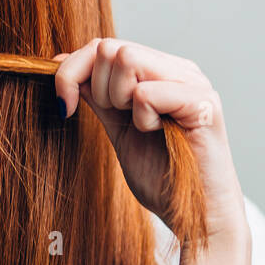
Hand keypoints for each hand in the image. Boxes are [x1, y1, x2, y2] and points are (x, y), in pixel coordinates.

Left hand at [53, 38, 246, 238]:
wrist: (196, 218)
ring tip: (142, 128)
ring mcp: (194, 82)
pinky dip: (141, 118)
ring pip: (126, 58)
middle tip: (119, 121)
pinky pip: (147, 93)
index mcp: (159, 71)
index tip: (65, 107)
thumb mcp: (117, 128)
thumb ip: (96, 95)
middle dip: (97, 90)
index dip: (71, 71)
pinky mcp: (203, 103)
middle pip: (108, 47)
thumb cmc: (162, 178)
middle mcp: (178, 69)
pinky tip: (158, 135)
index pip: (101, 45)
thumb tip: (61, 62)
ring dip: (119, 100)